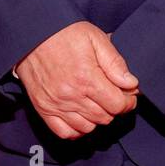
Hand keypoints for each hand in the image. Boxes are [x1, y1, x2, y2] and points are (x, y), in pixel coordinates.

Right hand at [14, 22, 138, 139]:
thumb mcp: (95, 38)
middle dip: (114, 109)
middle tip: (114, 96)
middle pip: (104, 117)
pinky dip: (76, 129)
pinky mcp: (43, 108)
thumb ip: (115, 63)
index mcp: (87, 77)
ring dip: (97, 119)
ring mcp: (56, 104)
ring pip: (87, 127)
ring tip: (97, 103)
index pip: (117, 105)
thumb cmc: (64, 33)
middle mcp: (71, 95)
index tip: (129, 95)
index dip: (128, 102)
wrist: (33, 33)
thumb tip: (131, 84)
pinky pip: (64, 132)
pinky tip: (82, 117)